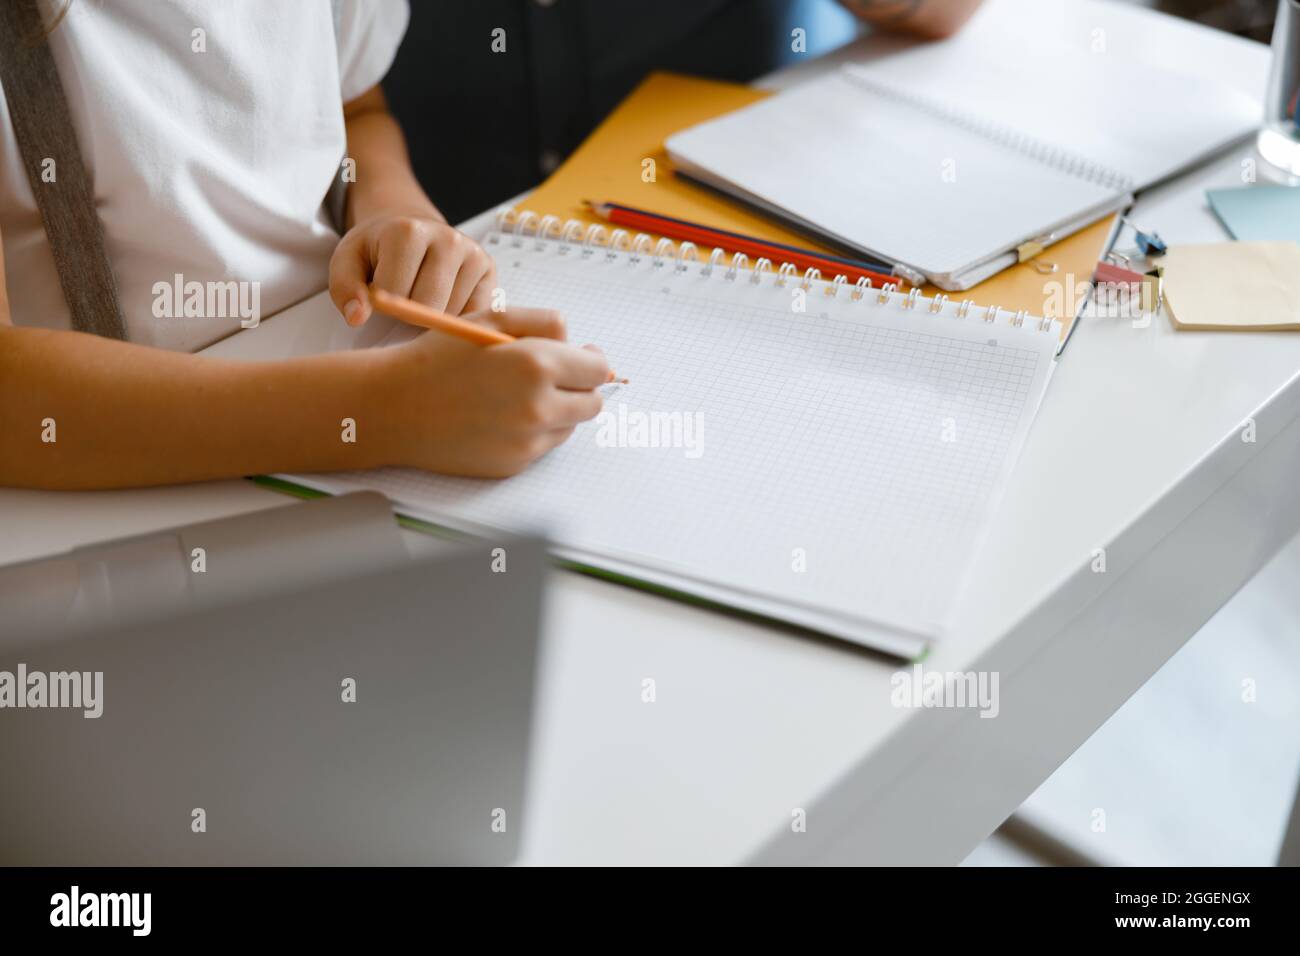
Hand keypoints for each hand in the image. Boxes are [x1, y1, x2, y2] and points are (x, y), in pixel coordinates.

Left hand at [330, 215, 495, 326]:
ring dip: (434, 317)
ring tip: (422, 294)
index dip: (383, 304)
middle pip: (429, 306)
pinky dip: (457, 317)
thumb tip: (357, 317)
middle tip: (403, 297)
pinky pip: (474, 314)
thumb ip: (345, 288)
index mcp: (408, 231)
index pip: (395, 294)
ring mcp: (473, 253)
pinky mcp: (489, 269)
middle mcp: (448, 239)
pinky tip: (443, 301)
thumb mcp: (348, 261)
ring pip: (453, 314)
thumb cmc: (378, 249)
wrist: (410, 228)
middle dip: (411, 314)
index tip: (380, 291)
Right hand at [375, 307, 609, 477]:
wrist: (394, 407)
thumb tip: (581, 344)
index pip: (597, 369)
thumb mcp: (491, 319)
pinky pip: (541, 446)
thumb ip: (545, 323)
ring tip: (518, 394)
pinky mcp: (513, 464)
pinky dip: (532, 431)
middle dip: (579, 387)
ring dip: (557, 410)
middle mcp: (538, 408)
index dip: (591, 360)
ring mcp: (526, 442)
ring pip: (569, 426)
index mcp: (537, 365)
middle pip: (592, 403)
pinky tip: (499, 416)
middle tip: (553, 375)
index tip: (582, 355)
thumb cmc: (438, 357)